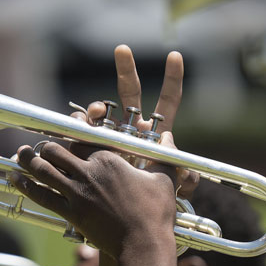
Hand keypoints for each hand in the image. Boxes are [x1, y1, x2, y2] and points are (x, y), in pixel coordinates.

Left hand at [9, 46, 185, 255]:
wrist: (143, 246)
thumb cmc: (156, 213)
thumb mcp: (164, 180)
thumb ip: (164, 156)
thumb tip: (170, 137)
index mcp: (110, 160)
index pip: (82, 137)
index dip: (71, 129)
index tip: (66, 126)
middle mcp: (89, 173)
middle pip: (57, 150)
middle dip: (46, 146)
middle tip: (40, 146)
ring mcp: (77, 193)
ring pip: (43, 169)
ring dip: (28, 160)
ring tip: (20, 154)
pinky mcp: (71, 213)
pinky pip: (42, 196)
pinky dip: (25, 185)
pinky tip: (16, 178)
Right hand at [70, 45, 197, 196]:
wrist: (126, 217)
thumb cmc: (152, 199)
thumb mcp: (171, 187)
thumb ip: (185, 179)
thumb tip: (188, 173)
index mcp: (156, 133)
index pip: (168, 102)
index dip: (172, 79)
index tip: (175, 55)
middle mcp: (132, 128)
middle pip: (130, 93)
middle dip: (126, 69)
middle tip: (122, 49)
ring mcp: (110, 135)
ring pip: (102, 110)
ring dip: (98, 106)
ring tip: (97, 111)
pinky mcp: (90, 148)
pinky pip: (82, 131)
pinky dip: (78, 126)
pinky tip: (78, 128)